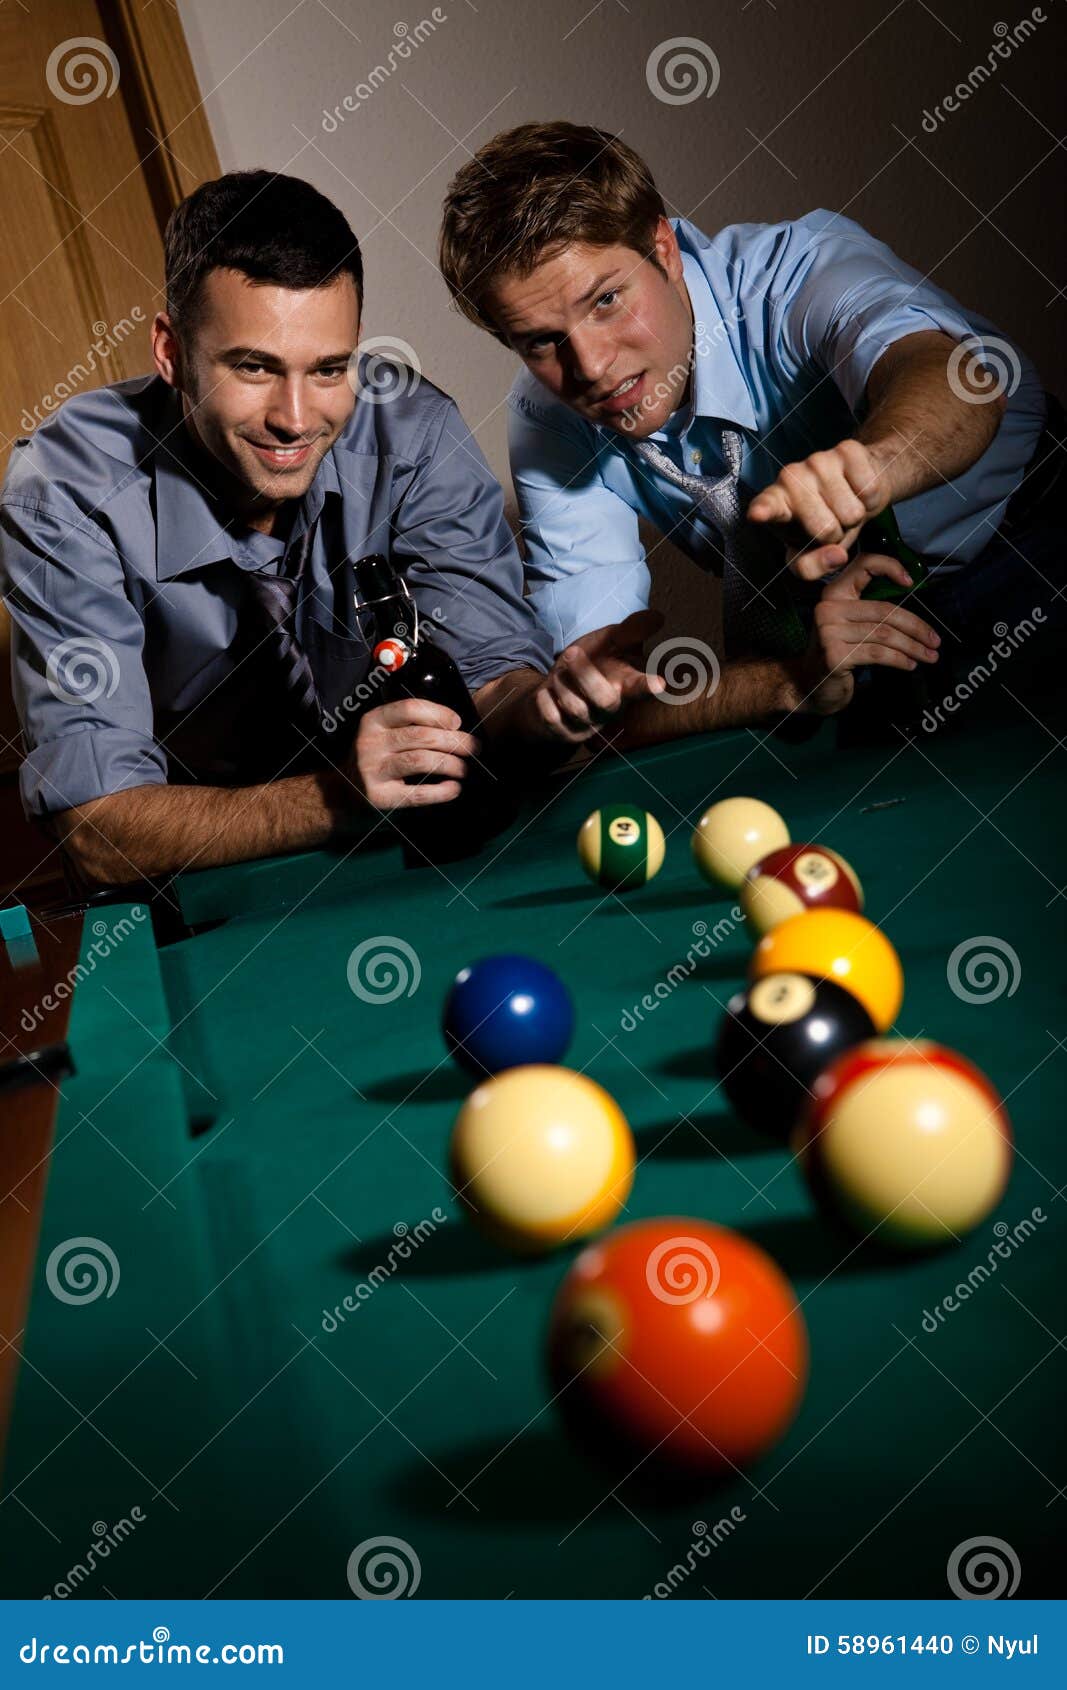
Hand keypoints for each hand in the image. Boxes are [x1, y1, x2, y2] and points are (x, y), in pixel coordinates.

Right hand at [346, 698, 479, 807]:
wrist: (342, 793)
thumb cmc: (375, 759)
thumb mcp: (383, 734)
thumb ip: (410, 726)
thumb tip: (456, 727)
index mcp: (373, 721)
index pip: (409, 708)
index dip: (438, 713)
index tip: (457, 723)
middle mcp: (370, 743)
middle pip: (421, 736)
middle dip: (454, 741)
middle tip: (473, 747)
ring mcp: (373, 770)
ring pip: (420, 761)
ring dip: (450, 764)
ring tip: (464, 769)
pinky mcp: (379, 797)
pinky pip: (417, 793)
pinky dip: (441, 791)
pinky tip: (454, 788)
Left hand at [528, 609, 666, 743]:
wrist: (555, 686)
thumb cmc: (591, 662)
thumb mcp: (608, 641)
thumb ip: (629, 631)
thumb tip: (658, 616)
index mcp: (624, 685)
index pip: (640, 687)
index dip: (648, 685)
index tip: (659, 684)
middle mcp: (610, 708)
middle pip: (605, 700)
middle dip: (585, 674)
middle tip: (571, 652)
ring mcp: (588, 724)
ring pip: (575, 707)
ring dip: (561, 683)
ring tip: (558, 673)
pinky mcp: (565, 734)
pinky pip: (552, 719)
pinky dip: (544, 700)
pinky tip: (546, 692)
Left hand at [747, 440, 890, 581]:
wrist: (855, 489)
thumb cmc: (825, 523)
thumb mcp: (811, 554)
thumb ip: (812, 567)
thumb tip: (836, 556)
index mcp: (776, 504)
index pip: (767, 506)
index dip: (764, 511)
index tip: (758, 514)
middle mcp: (790, 478)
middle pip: (824, 529)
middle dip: (836, 535)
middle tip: (831, 523)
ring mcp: (817, 460)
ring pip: (850, 512)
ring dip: (854, 518)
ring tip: (844, 508)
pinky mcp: (846, 450)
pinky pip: (869, 490)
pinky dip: (870, 499)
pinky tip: (858, 491)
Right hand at [799, 552, 940, 715]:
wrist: (808, 684)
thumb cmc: (837, 652)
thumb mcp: (849, 624)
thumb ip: (871, 611)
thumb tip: (914, 616)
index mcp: (834, 593)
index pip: (863, 565)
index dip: (889, 567)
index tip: (911, 583)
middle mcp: (828, 608)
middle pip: (884, 610)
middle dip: (915, 626)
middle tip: (935, 640)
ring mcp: (829, 632)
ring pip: (884, 634)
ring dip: (912, 646)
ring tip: (929, 656)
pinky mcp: (834, 655)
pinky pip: (878, 654)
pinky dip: (899, 659)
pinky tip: (910, 664)